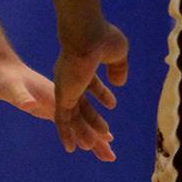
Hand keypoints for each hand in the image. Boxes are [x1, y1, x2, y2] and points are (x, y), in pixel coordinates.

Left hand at [0, 58, 115, 160]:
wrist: (2, 69)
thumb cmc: (4, 78)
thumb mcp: (11, 88)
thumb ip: (21, 96)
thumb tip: (28, 105)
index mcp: (55, 96)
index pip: (77, 116)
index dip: (90, 129)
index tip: (108, 140)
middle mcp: (60, 99)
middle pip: (84, 122)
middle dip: (98, 139)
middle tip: (111, 157)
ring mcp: (57, 103)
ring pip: (80, 123)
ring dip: (92, 139)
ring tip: (106, 153)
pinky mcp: (50, 107)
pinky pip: (70, 123)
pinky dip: (80, 133)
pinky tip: (86, 142)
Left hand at [52, 22, 128, 156]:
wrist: (86, 34)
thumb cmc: (102, 37)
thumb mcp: (117, 52)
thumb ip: (118, 68)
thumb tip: (119, 83)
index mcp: (83, 66)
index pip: (91, 84)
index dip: (102, 94)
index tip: (113, 105)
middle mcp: (70, 78)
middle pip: (81, 105)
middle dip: (92, 122)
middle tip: (104, 135)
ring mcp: (65, 88)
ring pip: (72, 116)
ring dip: (83, 132)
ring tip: (91, 147)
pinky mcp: (62, 96)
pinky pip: (62, 120)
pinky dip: (66, 134)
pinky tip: (71, 147)